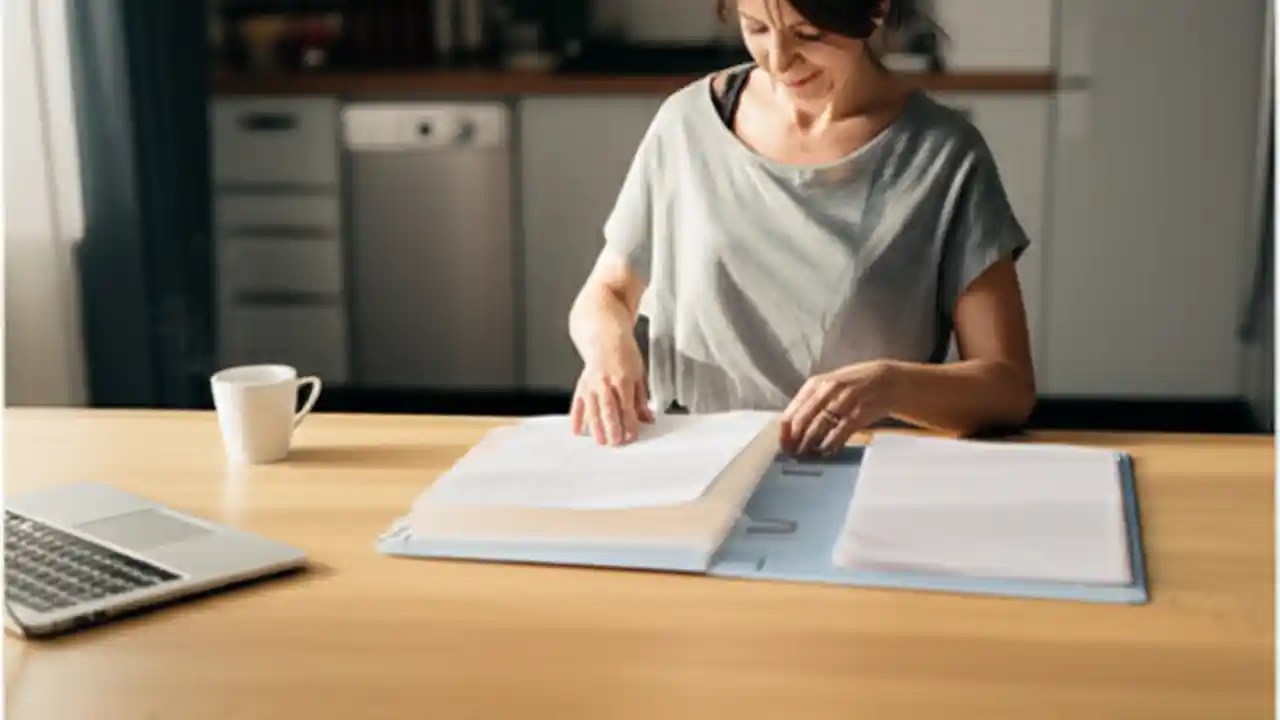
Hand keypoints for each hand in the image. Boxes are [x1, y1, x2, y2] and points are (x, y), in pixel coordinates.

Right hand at [570, 337, 654, 445]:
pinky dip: (576, 417)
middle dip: (612, 427)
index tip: (632, 435)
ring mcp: (591, 384)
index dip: (630, 422)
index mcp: (623, 379)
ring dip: (596, 427)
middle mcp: (605, 382)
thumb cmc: (623, 352)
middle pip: (609, 409)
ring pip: (592, 409)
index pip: (627, 406)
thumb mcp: (638, 374)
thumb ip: (641, 398)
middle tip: (616, 442)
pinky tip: (577, 430)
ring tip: (600, 441)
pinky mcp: (581, 385)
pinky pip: (577, 403)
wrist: (604, 336)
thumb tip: (647, 417)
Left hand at [780, 361, 899, 455]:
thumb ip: (810, 407)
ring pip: (819, 425)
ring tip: (808, 456)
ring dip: (811, 443)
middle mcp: (826, 389)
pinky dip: (831, 442)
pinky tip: (827, 451)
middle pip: (803, 420)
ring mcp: (844, 398)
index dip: (785, 433)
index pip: (791, 412)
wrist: (886, 381)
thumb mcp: (827, 390)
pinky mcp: (860, 409)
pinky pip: (841, 429)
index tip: (783, 448)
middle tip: (794, 455)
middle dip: (796, 441)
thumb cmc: (851, 389)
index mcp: (814, 384)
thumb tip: (790, 433)